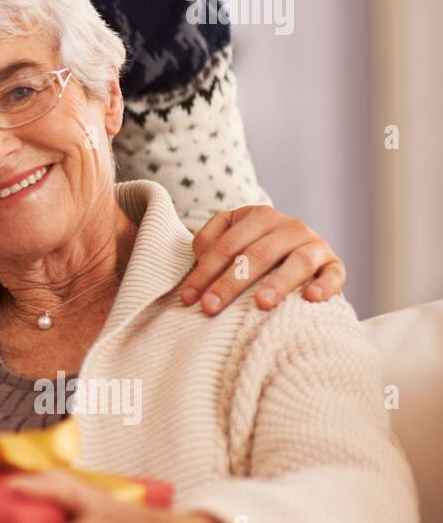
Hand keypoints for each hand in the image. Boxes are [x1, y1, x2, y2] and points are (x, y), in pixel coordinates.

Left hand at [181, 205, 344, 314]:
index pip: (227, 244)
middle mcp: (290, 226)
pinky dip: (325, 285)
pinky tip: (311, 299)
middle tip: (211, 307)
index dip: (205, 271)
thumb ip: (209, 241)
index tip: (189, 297)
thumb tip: (200, 258)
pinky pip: (334, 274)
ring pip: (298, 262)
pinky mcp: (335, 264)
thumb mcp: (229, 237)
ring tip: (261, 304)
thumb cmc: (253, 249)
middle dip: (231, 283)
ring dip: (279, 283)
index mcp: (260, 216)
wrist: (298, 252)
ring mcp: (315, 244)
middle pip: (258, 254)